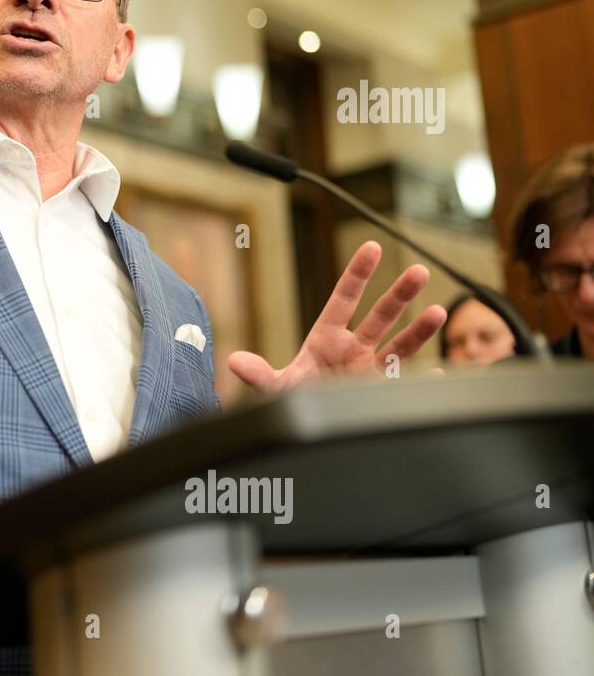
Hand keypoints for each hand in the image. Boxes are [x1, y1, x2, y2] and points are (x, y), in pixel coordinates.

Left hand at [227, 240, 446, 393]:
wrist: (306, 428)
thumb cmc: (291, 399)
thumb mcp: (275, 387)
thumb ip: (259, 375)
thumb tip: (235, 362)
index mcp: (327, 338)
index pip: (344, 299)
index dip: (357, 274)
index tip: (372, 246)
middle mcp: (354, 350)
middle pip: (381, 316)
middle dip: (400, 294)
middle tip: (420, 271)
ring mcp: (370, 371)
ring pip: (400, 346)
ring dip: (419, 330)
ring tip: (439, 312)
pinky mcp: (381, 394)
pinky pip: (405, 385)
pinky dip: (423, 382)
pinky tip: (440, 374)